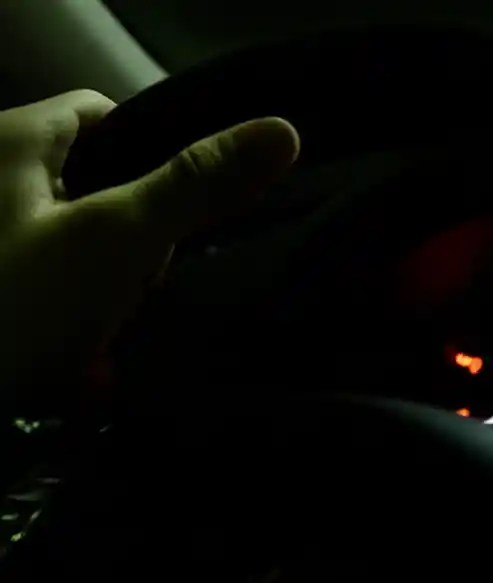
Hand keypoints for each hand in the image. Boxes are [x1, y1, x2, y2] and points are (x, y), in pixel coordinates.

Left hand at [0, 90, 298, 405]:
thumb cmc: (12, 303)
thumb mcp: (114, 240)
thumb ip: (195, 186)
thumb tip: (283, 132)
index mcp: (7, 145)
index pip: (102, 115)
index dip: (157, 155)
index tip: (181, 213)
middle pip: (94, 192)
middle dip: (134, 250)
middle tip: (138, 289)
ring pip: (77, 258)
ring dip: (106, 304)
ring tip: (106, 344)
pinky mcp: (2, 306)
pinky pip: (49, 308)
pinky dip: (69, 341)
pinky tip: (79, 376)